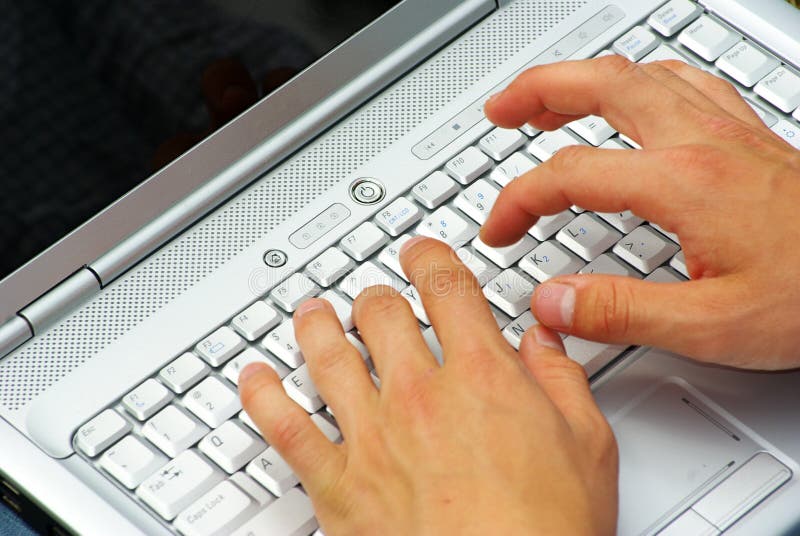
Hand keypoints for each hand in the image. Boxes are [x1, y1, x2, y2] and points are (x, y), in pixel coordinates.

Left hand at [239, 237, 616, 534]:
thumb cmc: (542, 533)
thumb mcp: (586, 446)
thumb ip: (562, 380)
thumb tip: (545, 342)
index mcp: (480, 376)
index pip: (446, 287)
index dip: (429, 257)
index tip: (420, 253)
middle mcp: (418, 396)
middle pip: (380, 313)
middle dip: (377, 296)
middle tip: (376, 297)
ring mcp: (372, 437)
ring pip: (326, 355)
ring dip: (317, 326)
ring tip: (313, 314)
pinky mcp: (338, 484)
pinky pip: (285, 428)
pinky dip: (263, 398)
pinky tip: (255, 380)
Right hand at [481, 56, 799, 369]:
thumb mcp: (712, 326)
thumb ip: (620, 312)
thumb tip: (552, 300)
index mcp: (683, 183)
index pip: (568, 175)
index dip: (518, 200)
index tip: (500, 231)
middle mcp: (702, 142)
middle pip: (599, 86)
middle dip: (535, 93)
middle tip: (499, 114)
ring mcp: (728, 130)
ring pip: (640, 73)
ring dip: (581, 80)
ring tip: (547, 99)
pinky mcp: (748, 136)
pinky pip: (683, 82)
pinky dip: (639, 81)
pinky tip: (631, 98)